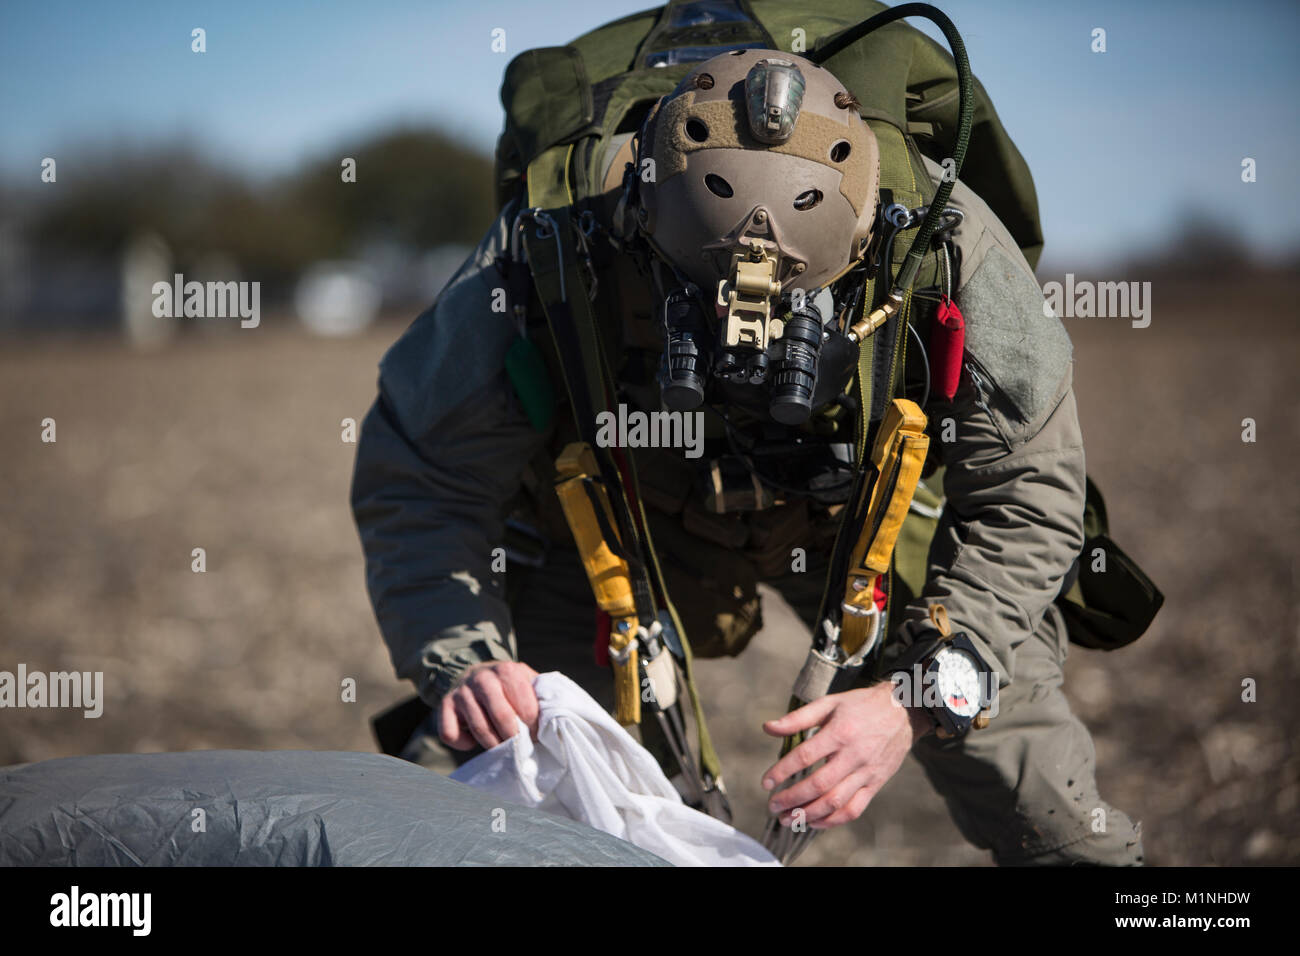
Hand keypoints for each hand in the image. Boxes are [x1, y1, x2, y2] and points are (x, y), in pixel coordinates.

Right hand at [437, 661, 539, 750]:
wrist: (474, 674)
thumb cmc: (507, 685)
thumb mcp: (526, 680)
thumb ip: (540, 694)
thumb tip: (556, 718)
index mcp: (507, 670)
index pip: (526, 706)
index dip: (534, 726)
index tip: (535, 735)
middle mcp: (482, 678)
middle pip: (502, 716)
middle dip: (515, 738)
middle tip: (520, 747)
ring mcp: (462, 692)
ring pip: (479, 728)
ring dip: (493, 744)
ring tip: (502, 748)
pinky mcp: (444, 705)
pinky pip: (450, 733)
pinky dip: (463, 744)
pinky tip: (473, 740)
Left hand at [760, 682, 931, 829]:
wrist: (903, 711)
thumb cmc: (861, 705)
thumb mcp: (829, 703)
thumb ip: (798, 718)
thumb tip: (768, 728)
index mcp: (839, 732)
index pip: (805, 756)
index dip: (782, 771)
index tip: (766, 782)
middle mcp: (854, 755)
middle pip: (819, 785)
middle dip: (792, 799)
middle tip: (773, 806)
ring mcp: (866, 772)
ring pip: (835, 801)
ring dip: (808, 814)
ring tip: (788, 819)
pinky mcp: (876, 784)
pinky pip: (854, 809)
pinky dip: (833, 820)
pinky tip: (814, 822)